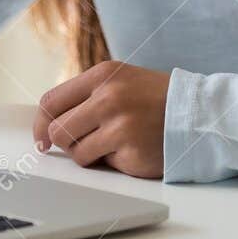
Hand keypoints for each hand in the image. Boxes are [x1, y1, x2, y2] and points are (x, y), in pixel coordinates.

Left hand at [32, 60, 170, 178]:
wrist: (197, 113)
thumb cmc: (155, 100)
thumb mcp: (120, 81)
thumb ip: (87, 95)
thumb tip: (47, 123)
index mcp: (102, 75)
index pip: (51, 101)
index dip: (41, 124)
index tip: (42, 139)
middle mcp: (108, 96)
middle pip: (57, 129)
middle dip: (66, 142)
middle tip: (85, 143)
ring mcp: (118, 123)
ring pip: (74, 150)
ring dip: (88, 153)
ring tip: (112, 143)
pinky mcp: (129, 149)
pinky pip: (98, 164)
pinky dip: (108, 162)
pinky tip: (128, 149)